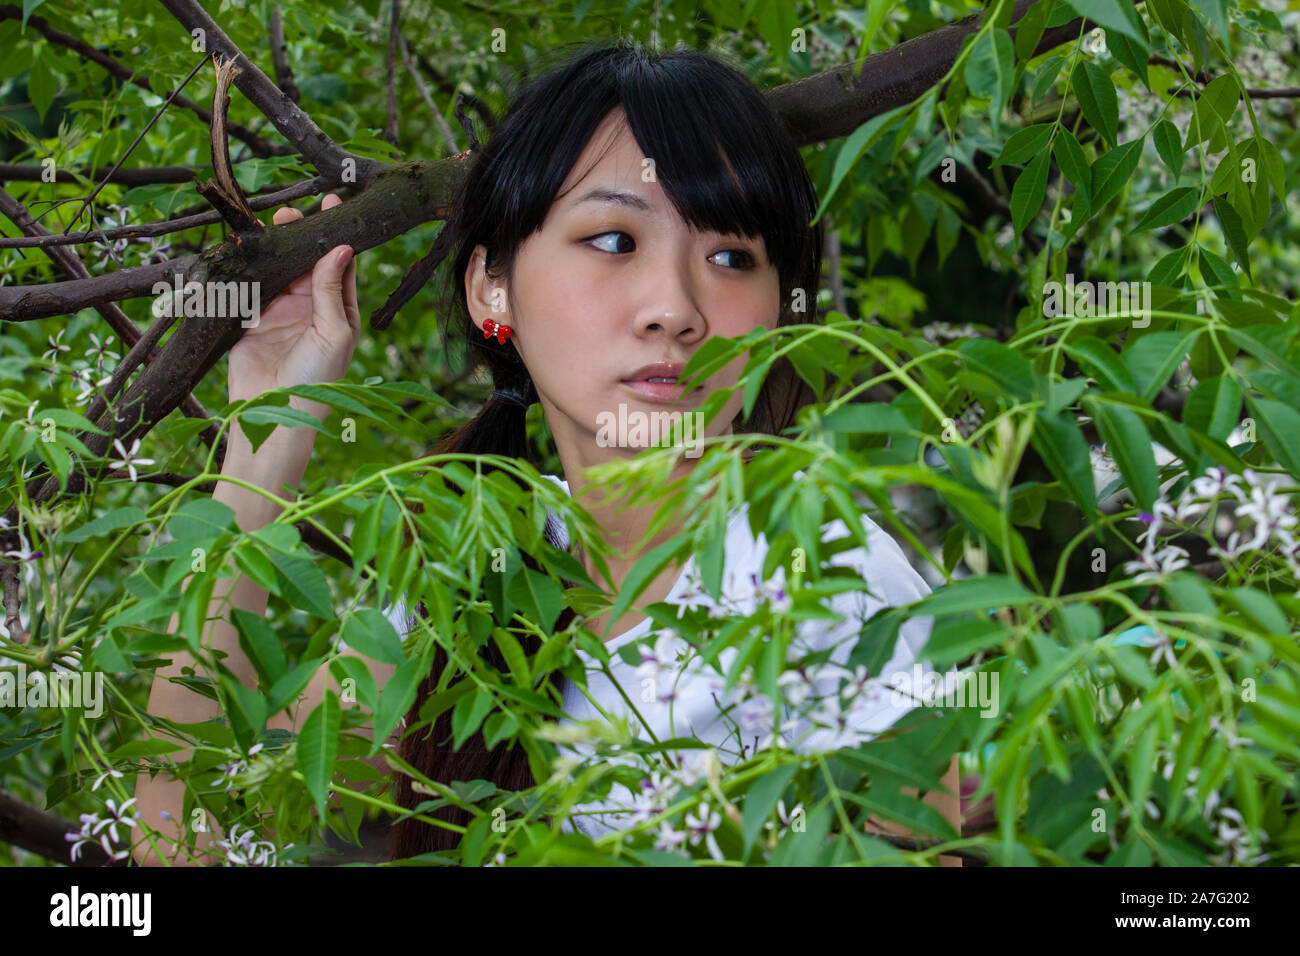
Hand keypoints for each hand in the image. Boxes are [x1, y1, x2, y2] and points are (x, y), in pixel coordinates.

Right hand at [228, 193, 359, 421]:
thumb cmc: (318, 380)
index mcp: (339, 309)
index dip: (335, 235)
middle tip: (291, 215)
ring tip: (271, 224)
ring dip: (274, 246)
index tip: (331, 205)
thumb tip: (341, 249)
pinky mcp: (251, 317)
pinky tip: (248, 245)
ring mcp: (279, 310)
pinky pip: (250, 285)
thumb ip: (332, 291)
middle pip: (306, 260)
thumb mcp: (335, 333)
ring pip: (277, 268)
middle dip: (300, 235)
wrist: (275, 413)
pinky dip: (249, 266)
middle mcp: (310, 306)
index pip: (340, 264)